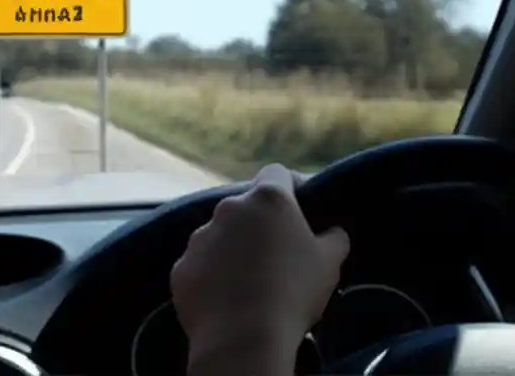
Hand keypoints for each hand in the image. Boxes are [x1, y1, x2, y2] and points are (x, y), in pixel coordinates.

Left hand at [170, 164, 349, 375]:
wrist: (243, 339)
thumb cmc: (294, 293)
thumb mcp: (330, 262)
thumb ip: (333, 238)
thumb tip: (333, 233)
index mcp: (268, 200)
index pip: (279, 174)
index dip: (293, 187)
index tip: (303, 206)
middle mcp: (229, 209)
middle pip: (247, 206)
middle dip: (262, 224)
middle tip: (280, 253)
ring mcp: (200, 238)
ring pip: (221, 235)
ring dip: (235, 248)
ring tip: (251, 280)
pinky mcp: (181, 268)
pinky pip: (201, 264)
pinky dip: (214, 274)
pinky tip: (229, 297)